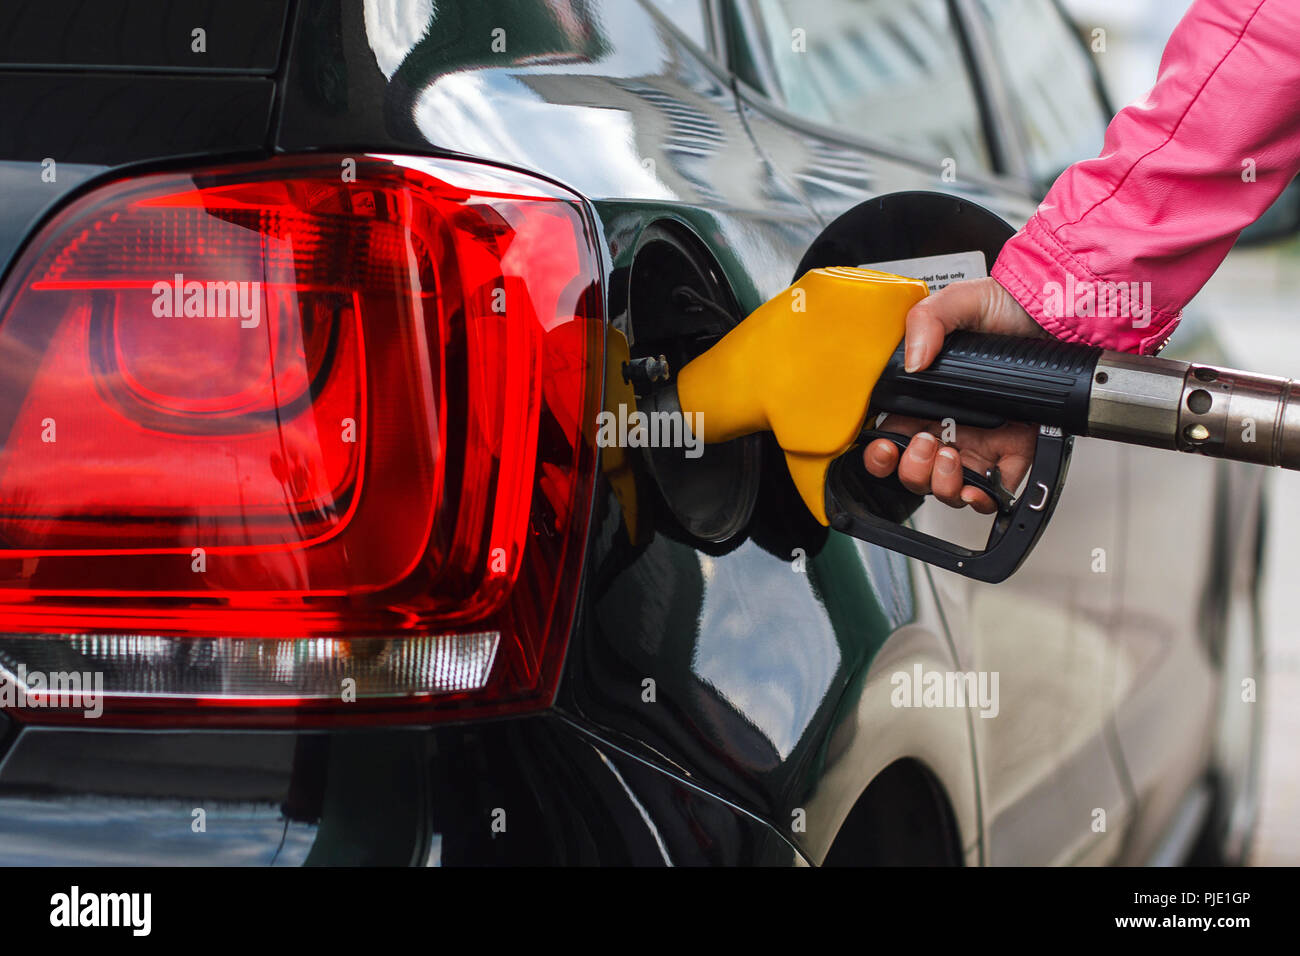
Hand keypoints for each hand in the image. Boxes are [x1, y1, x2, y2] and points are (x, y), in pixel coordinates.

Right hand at [863, 277, 1045, 512]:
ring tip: (952, 456)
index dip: (880, 452)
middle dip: (911, 469)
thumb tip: (912, 362)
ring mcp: (978, 444)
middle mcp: (947, 425)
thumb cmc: (1009, 308)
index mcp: (924, 397)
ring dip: (941, 483)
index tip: (884, 447)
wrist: (1058, 317)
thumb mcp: (961, 299)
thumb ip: (926, 321)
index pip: (889, 437)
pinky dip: (982, 498)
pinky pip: (991, 492)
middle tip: (925, 442)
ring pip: (945, 487)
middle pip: (913, 470)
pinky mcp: (1012, 455)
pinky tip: (979, 486)